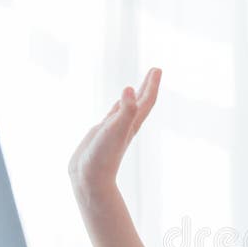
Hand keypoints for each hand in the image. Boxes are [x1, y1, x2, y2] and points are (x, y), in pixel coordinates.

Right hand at [68, 68, 161, 186]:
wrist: (90, 177)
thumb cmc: (103, 155)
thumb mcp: (115, 129)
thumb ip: (125, 110)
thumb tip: (131, 89)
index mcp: (132, 123)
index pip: (146, 100)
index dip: (152, 84)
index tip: (157, 69)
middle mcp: (126, 125)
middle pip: (141, 102)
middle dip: (148, 86)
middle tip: (155, 70)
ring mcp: (114, 129)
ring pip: (127, 108)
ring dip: (134, 96)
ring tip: (137, 87)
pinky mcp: (102, 134)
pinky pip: (113, 116)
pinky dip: (117, 107)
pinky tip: (117, 106)